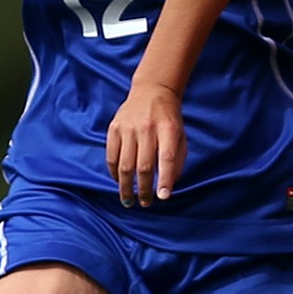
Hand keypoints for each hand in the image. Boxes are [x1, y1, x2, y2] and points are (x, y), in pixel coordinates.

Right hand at [106, 79, 185, 206]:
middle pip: (143, 166)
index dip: (164, 180)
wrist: (152, 90)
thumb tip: (166, 188)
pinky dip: (114, 172)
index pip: (166, 158)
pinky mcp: (114, 127)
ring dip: (126, 186)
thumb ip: (176, 161)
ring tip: (129, 200)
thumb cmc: (169, 119)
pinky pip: (111, 156)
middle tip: (145, 203)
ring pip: (125, 164)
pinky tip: (119, 181)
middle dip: (144, 189)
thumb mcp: (180, 136)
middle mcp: (147, 128)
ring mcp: (128, 127)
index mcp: (168, 129)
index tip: (162, 197)